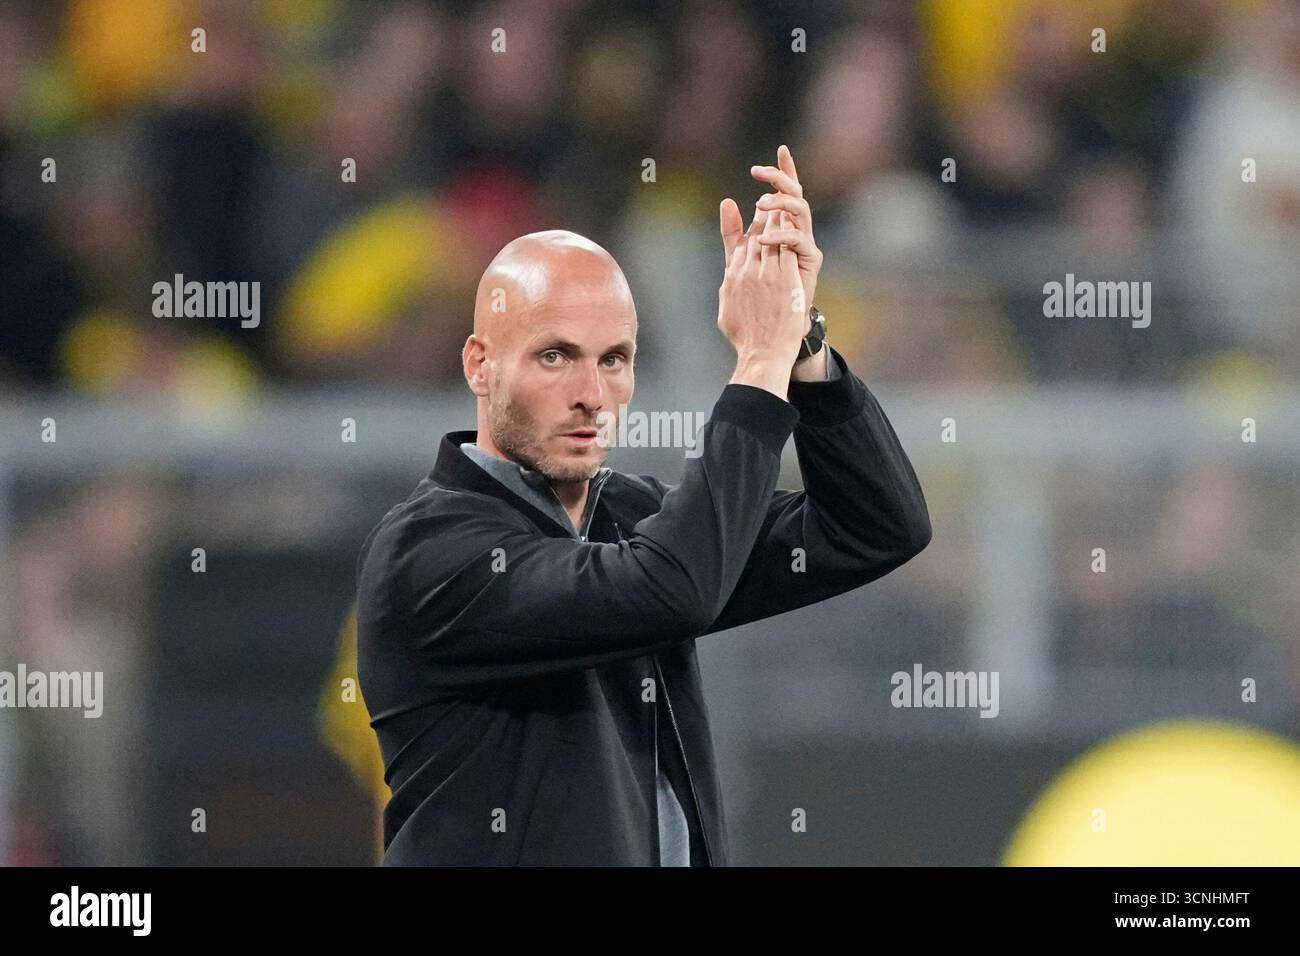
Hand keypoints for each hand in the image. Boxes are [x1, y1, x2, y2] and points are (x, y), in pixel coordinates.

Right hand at [717, 202, 806, 384]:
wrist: (761, 353)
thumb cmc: (744, 336)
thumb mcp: (727, 305)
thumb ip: (728, 284)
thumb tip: (728, 274)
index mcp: (732, 276)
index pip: (741, 242)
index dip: (752, 224)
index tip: (760, 213)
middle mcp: (746, 271)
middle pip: (756, 234)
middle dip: (766, 216)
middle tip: (774, 202)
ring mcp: (765, 274)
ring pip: (772, 237)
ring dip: (779, 220)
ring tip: (786, 206)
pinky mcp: (785, 279)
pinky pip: (788, 248)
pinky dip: (791, 233)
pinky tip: (797, 223)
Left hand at [720, 145, 822, 312]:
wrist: (772, 328)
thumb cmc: (759, 295)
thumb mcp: (740, 258)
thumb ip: (734, 232)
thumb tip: (727, 200)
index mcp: (781, 227)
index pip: (784, 192)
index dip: (784, 171)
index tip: (781, 149)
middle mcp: (795, 232)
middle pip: (795, 195)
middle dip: (780, 177)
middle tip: (759, 171)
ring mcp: (804, 245)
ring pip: (800, 210)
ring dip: (780, 202)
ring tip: (760, 203)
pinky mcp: (809, 260)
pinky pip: (798, 239)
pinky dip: (780, 235)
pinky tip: (763, 238)